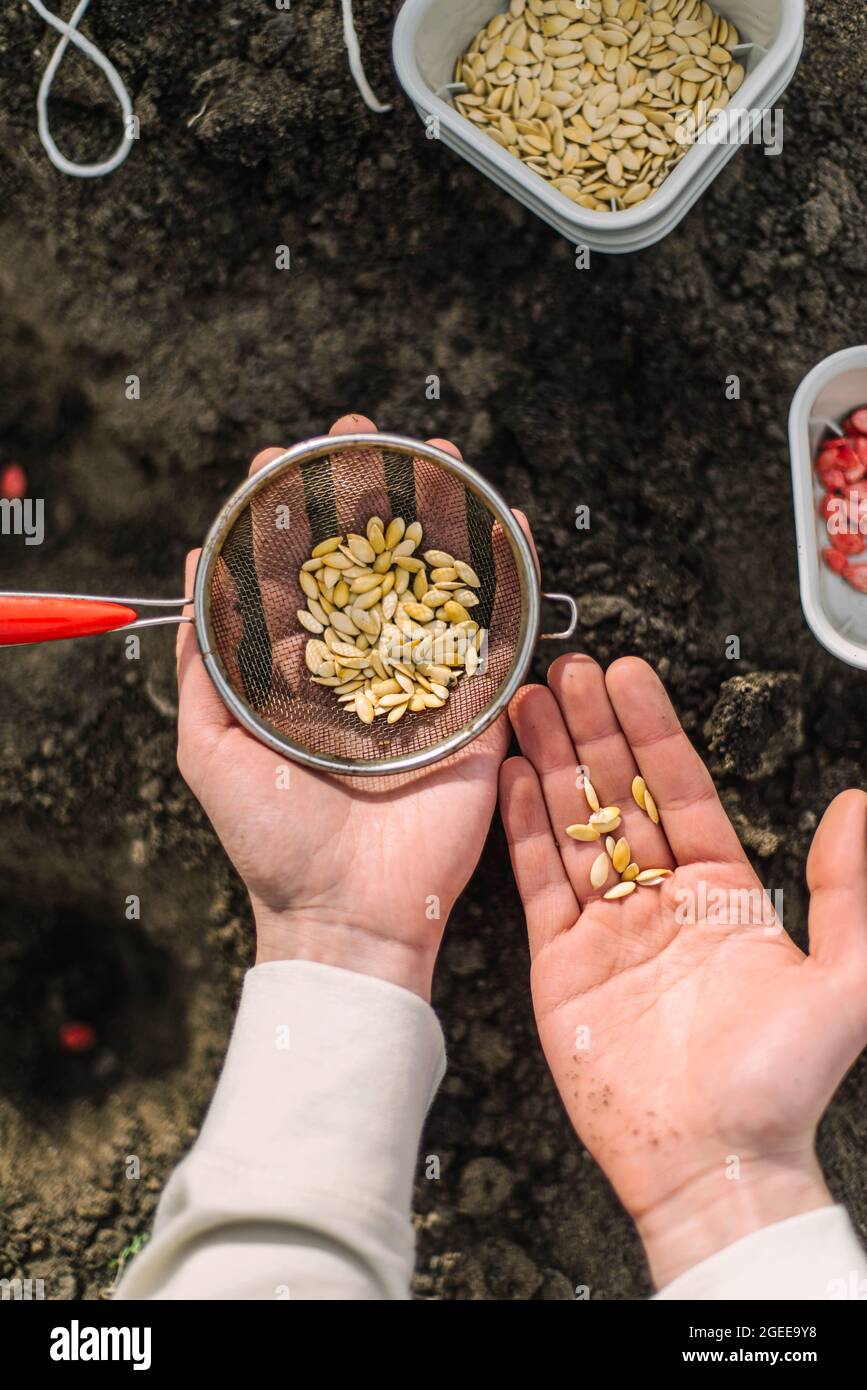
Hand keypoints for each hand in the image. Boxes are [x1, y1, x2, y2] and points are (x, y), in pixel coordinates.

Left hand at [177, 413, 526, 1001]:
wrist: (347, 911)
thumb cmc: (271, 838)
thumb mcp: (209, 746)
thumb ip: (200, 664)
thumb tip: (195, 567)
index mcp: (304, 671)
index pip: (299, 572)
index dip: (290, 513)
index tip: (281, 461)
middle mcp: (365, 666)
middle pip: (372, 561)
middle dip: (371, 491)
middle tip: (366, 437)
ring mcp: (426, 683)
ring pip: (438, 583)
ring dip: (445, 515)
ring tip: (444, 456)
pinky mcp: (479, 710)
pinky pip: (501, 635)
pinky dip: (513, 578)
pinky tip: (512, 526)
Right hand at [500, 653, 866, 1287]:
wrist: (709, 1165)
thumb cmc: (776, 1086)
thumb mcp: (839, 982)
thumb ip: (849, 893)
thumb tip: (855, 806)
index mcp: (724, 895)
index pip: (682, 789)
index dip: (653, 730)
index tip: (630, 677)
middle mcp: (663, 902)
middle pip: (620, 795)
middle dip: (593, 729)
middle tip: (567, 670)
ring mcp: (608, 929)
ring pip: (574, 825)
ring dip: (553, 762)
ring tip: (528, 703)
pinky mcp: (560, 963)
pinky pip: (539, 881)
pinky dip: (523, 827)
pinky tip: (513, 779)